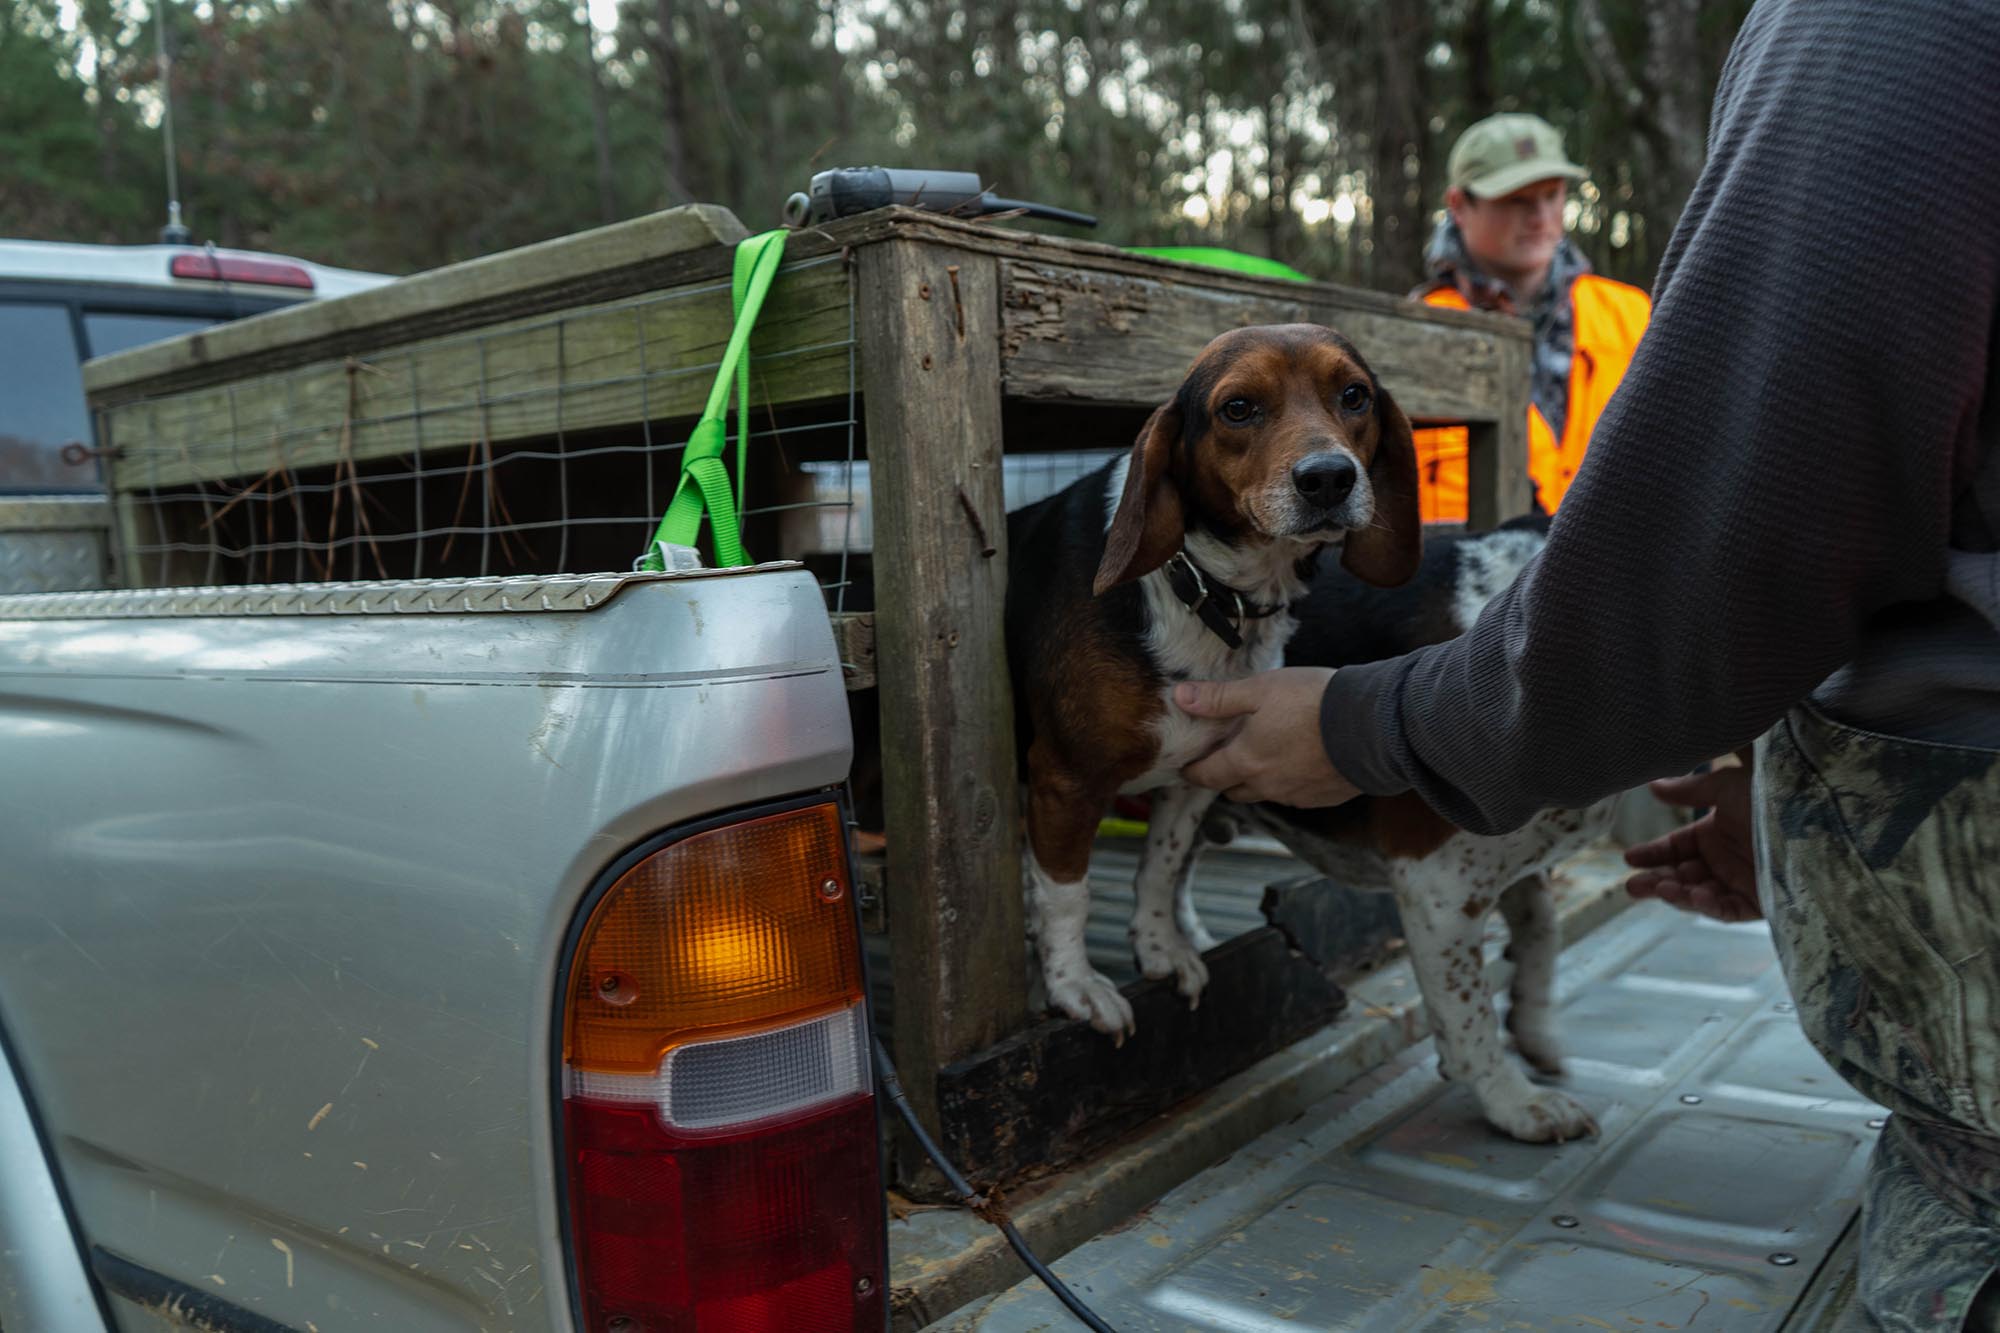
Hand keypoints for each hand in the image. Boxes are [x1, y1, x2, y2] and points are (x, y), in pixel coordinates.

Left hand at [1175, 667, 1360, 806]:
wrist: (1372, 726)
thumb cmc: (1313, 702)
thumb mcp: (1260, 689)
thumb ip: (1218, 698)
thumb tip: (1180, 697)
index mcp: (1245, 762)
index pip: (1206, 776)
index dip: (1192, 771)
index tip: (1186, 767)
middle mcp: (1267, 786)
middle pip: (1233, 790)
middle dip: (1224, 777)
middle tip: (1225, 757)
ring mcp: (1297, 796)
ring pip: (1266, 794)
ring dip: (1259, 780)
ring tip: (1265, 756)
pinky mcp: (1323, 797)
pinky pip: (1296, 796)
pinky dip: (1290, 782)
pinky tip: (1299, 761)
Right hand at [1623, 762, 1761, 921]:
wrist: (1815, 821)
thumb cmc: (1773, 796)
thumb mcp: (1727, 786)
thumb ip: (1689, 789)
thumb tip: (1653, 786)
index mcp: (1717, 832)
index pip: (1677, 847)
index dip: (1652, 854)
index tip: (1629, 858)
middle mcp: (1726, 859)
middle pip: (1682, 876)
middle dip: (1655, 881)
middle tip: (1631, 886)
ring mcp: (1742, 881)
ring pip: (1699, 895)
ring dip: (1676, 895)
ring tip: (1656, 890)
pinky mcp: (1760, 901)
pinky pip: (1727, 909)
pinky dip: (1707, 905)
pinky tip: (1693, 896)